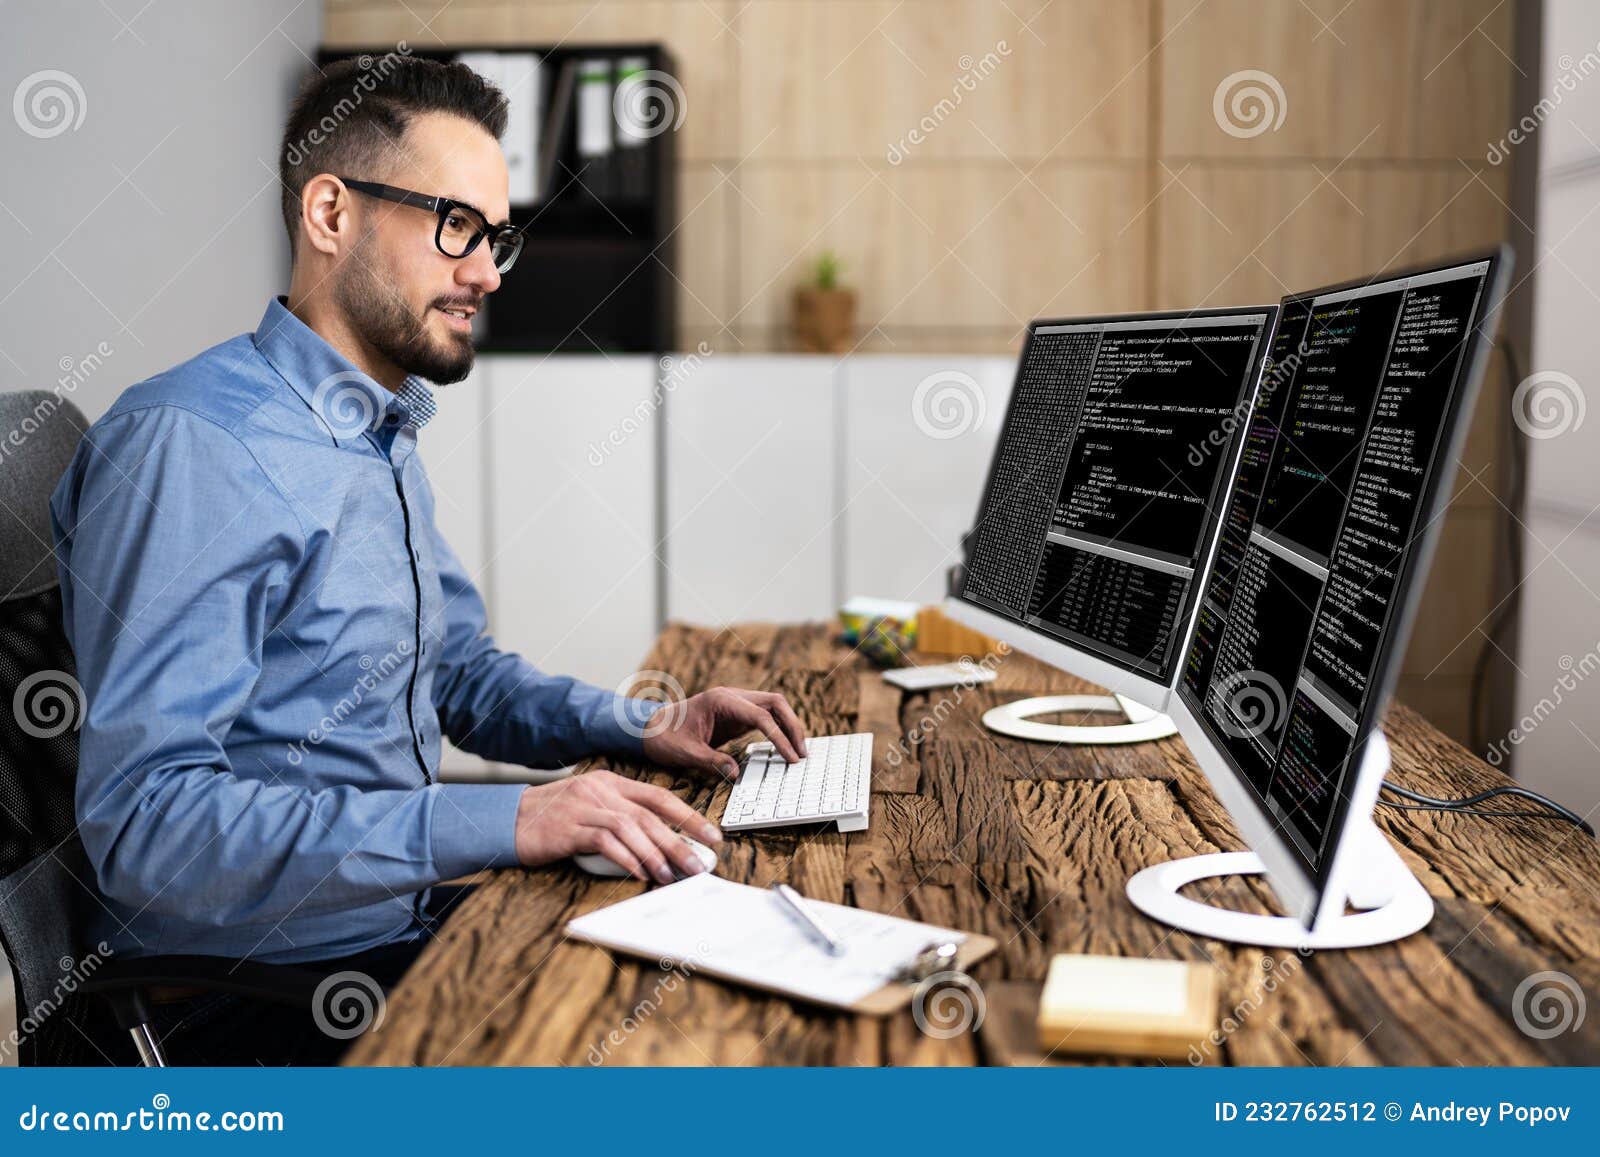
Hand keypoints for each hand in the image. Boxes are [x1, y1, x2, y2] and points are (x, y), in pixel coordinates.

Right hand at [513, 770, 721, 883]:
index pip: (658, 796)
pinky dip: (625, 858)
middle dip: (679, 840)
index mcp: (610, 782)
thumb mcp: (591, 809)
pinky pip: (605, 841)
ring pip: (631, 827)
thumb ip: (621, 819)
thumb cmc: (553, 821)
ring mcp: (584, 806)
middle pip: (650, 814)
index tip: (711, 835)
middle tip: (699, 864)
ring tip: (671, 875)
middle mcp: (600, 790)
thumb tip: (662, 846)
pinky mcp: (568, 827)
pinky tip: (639, 873)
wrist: (508, 820)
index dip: (689, 815)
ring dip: (655, 854)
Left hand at [640, 686, 808, 779]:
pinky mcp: (735, 714)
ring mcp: (734, 703)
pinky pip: (763, 717)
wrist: (648, 728)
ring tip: (797, 751)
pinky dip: (777, 730)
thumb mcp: (686, 753)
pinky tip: (783, 748)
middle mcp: (731, 696)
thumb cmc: (663, 737)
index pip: (761, 715)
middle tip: (801, 753)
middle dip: (792, 726)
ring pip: (773, 707)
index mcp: (721, 700)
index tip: (790, 757)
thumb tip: (736, 775)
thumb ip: (712, 761)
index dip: (780, 736)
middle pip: (775, 703)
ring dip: (788, 726)